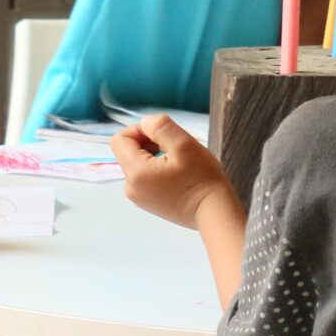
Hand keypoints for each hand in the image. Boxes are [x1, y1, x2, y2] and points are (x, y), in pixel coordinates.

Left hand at [111, 116, 234, 229]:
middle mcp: (130, 187)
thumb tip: (146, 123)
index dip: (141, 130)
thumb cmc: (201, 178)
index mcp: (135, 172)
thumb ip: (161, 127)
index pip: (120, 139)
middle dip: (150, 143)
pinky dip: (158, 170)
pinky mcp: (147, 202)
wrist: (214, 212)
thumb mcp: (184, 144)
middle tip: (176, 150)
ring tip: (180, 163)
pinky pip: (145, 177)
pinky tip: (178, 175)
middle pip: (129, 152)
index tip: (165, 136)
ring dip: (155, 156)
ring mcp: (138, 197)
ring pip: (138, 164)